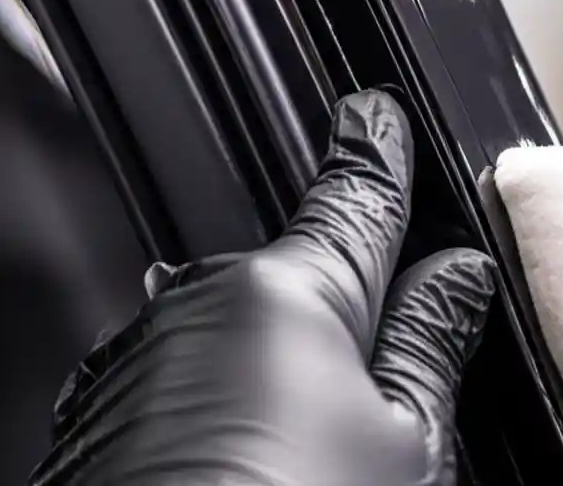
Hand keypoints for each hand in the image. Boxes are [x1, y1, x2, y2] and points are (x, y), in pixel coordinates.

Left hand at [30, 90, 496, 485]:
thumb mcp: (404, 448)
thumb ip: (429, 343)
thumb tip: (456, 275)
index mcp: (291, 292)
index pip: (353, 195)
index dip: (375, 151)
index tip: (376, 112)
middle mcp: (204, 302)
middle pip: (299, 274)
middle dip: (341, 306)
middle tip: (381, 390)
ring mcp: (145, 355)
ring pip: (243, 335)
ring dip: (281, 370)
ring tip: (306, 462)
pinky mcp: (106, 409)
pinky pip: (192, 379)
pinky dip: (229, 406)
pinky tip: (248, 467)